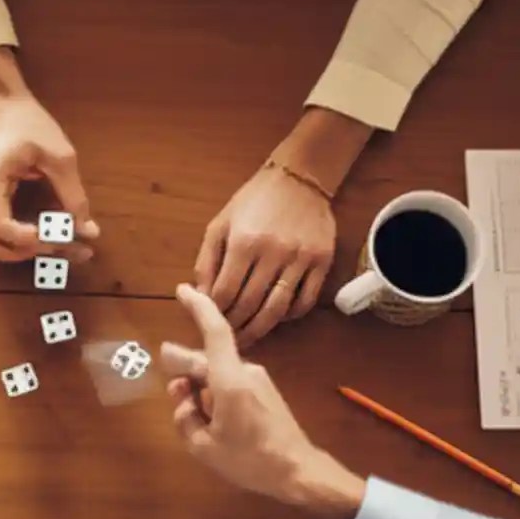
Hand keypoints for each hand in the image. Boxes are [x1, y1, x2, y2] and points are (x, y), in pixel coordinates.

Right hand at [0, 48, 97, 261]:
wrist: (0, 102)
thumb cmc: (28, 122)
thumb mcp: (60, 156)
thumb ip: (74, 196)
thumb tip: (89, 232)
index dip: (25, 239)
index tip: (55, 235)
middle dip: (19, 253)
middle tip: (57, 246)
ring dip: (14, 252)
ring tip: (53, 246)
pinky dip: (14, 241)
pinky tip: (45, 234)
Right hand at [160, 284, 364, 518]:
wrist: (298, 471)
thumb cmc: (250, 460)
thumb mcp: (204, 447)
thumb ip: (185, 418)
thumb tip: (183, 399)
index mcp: (229, 380)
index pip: (214, 330)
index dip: (198, 306)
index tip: (183, 290)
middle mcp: (245, 371)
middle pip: (207, 357)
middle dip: (184, 366)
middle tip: (172, 378)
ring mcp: (257, 379)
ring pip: (217, 371)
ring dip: (200, 384)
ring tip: (192, 412)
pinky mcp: (264, 391)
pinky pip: (230, 381)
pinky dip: (215, 392)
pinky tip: (212, 418)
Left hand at [195, 165, 334, 346]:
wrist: (299, 179)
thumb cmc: (253, 201)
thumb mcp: (220, 223)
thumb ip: (207, 261)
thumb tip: (198, 296)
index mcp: (244, 242)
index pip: (224, 292)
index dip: (214, 313)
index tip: (209, 323)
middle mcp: (273, 252)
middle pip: (249, 305)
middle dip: (235, 327)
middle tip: (227, 339)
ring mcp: (300, 259)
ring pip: (277, 309)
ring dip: (260, 329)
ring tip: (249, 338)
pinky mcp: (322, 262)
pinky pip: (305, 301)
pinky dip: (290, 316)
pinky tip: (277, 317)